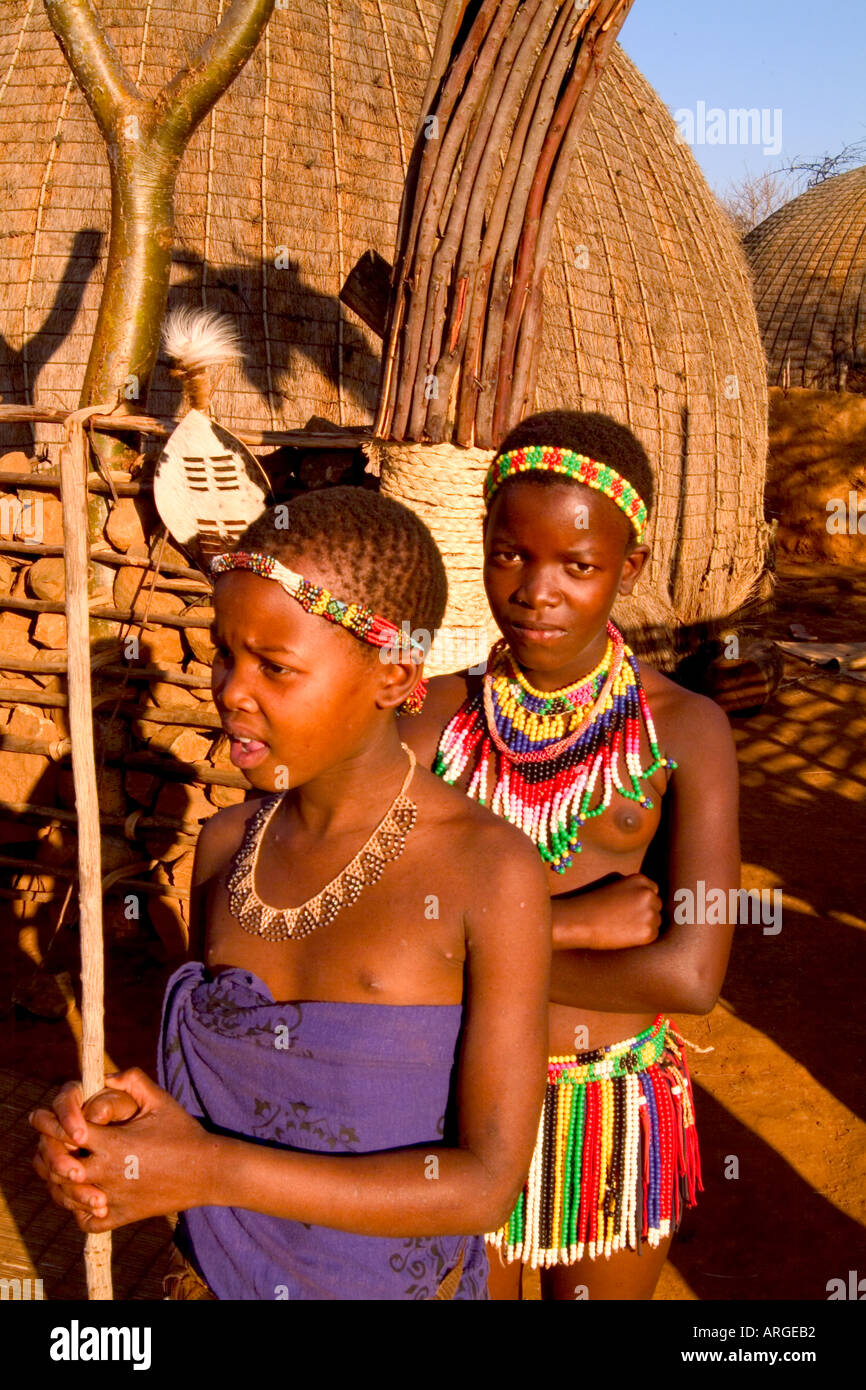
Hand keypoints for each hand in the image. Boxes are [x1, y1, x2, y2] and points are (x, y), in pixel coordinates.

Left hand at [30, 1069, 214, 1231]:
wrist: (207, 1171)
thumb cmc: (183, 1132)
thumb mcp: (160, 1100)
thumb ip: (132, 1080)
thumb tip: (106, 1075)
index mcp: (113, 1143)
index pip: (65, 1132)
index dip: (47, 1123)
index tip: (38, 1117)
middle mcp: (107, 1173)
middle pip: (58, 1166)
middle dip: (47, 1152)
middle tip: (45, 1144)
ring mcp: (113, 1198)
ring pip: (67, 1195)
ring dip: (58, 1181)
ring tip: (57, 1168)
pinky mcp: (121, 1217)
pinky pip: (86, 1221)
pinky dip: (78, 1210)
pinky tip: (81, 1197)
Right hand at [556, 874, 661, 949]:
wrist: (581, 921)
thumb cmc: (594, 903)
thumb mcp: (615, 885)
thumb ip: (633, 888)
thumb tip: (650, 897)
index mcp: (641, 881)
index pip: (653, 891)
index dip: (642, 900)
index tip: (630, 907)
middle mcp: (649, 895)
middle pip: (656, 906)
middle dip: (645, 912)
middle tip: (625, 919)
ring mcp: (650, 914)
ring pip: (656, 921)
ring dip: (645, 925)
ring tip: (623, 926)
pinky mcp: (649, 933)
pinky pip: (652, 935)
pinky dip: (642, 937)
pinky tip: (625, 934)